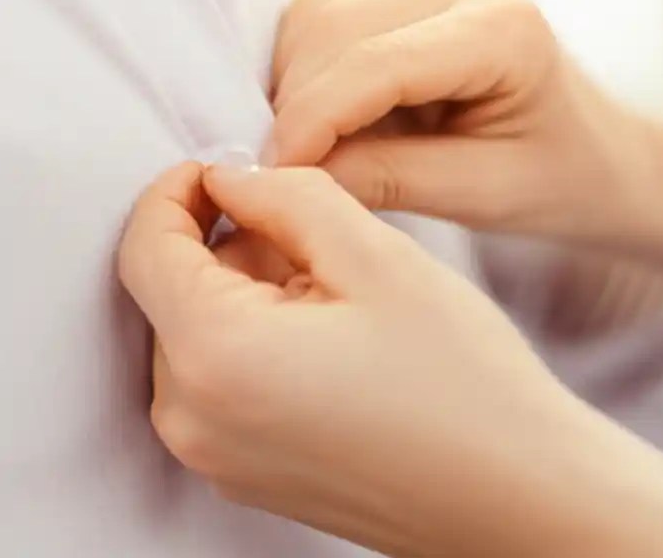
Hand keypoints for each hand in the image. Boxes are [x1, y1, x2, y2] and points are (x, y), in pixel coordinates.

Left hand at [118, 162, 662, 557]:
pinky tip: (341, 343)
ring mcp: (218, 460)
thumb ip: (289, 196)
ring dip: (250, 296)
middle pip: (172, 295)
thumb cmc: (463, 382)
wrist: (516, 495)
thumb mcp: (379, 258)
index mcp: (216, 356)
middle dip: (229, 245)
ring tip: (346, 296)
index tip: (228, 166)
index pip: (146, 247)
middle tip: (319, 231)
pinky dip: (261, 346)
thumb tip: (231, 179)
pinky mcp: (248, 478)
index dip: (179, 189)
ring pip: (200, 339)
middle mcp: (194, 420)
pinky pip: (225, 389)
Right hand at [266, 0, 662, 277]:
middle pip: (330, 29)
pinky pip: (326, 16)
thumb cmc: (556, 179)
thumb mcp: (480, 196)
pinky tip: (341, 120)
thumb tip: (285, 170)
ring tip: (324, 151)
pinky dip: (311, 71)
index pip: (372, 65)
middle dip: (295, 105)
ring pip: (316, 17)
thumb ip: (385, 178)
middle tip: (290, 174)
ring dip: (297, 87)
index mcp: (505, 30)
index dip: (309, 121)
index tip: (272, 176)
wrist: (596, 154)